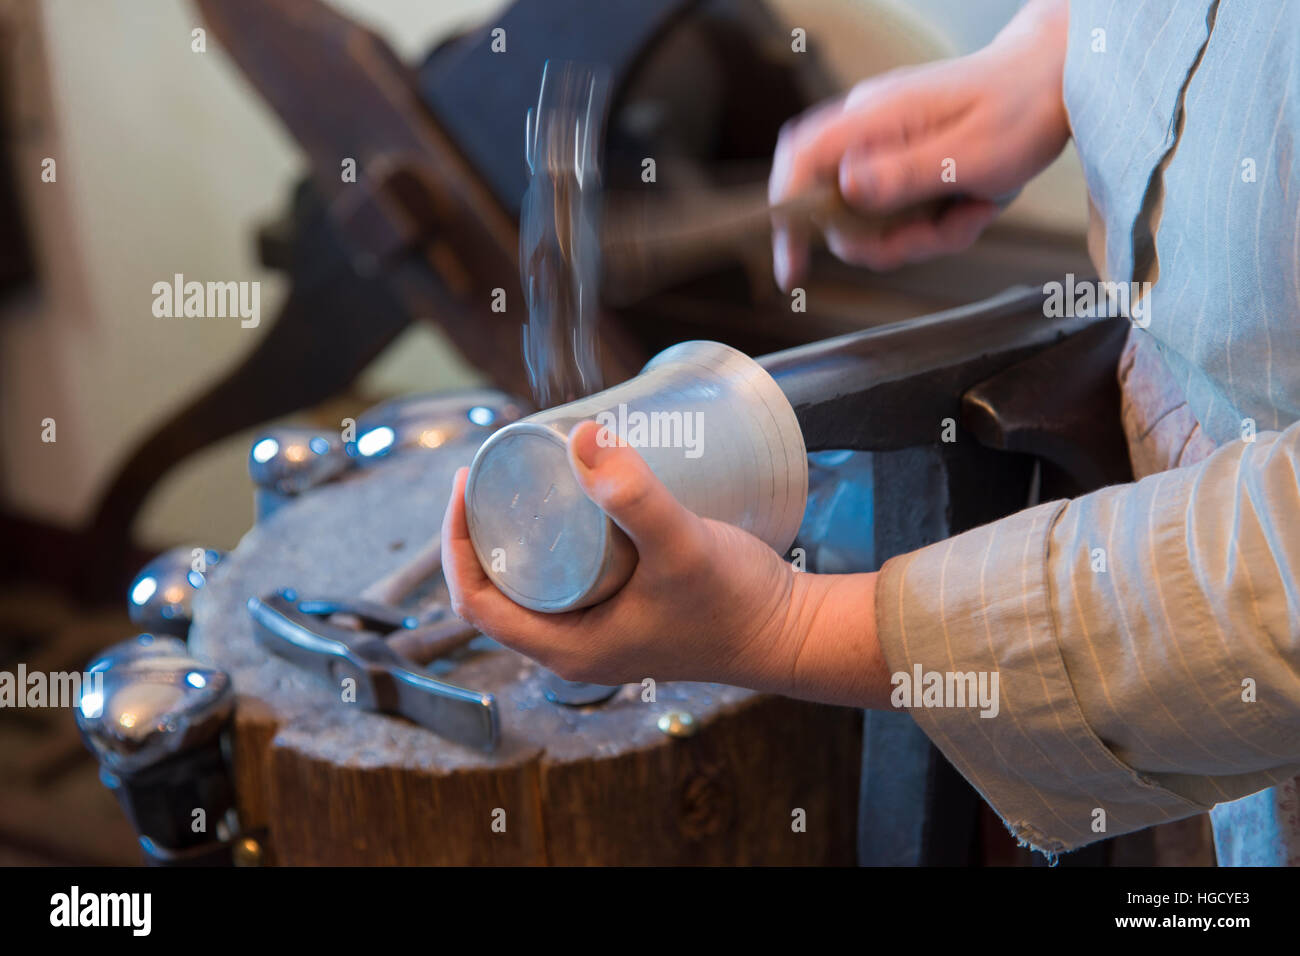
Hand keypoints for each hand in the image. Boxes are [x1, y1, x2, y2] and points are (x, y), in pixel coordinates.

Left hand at [442, 420, 890, 705]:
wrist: (790, 632)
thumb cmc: (737, 604)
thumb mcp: (682, 546)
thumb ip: (636, 498)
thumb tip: (579, 436)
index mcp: (564, 650)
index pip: (474, 600)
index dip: (454, 541)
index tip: (466, 480)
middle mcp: (574, 647)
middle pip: (498, 586)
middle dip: (484, 527)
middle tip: (499, 466)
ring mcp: (600, 631)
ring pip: (533, 581)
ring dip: (520, 532)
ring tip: (528, 474)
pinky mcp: (626, 611)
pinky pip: (569, 577)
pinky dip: (557, 540)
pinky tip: (571, 500)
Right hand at [770, 0, 1070, 287]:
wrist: (1051, 84)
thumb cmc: (1020, 110)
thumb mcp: (970, 154)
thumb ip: (906, 174)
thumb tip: (845, 190)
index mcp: (876, 117)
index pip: (801, 160)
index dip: (787, 215)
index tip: (793, 267)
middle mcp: (867, 129)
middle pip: (835, 211)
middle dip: (885, 241)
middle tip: (939, 235)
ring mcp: (881, 148)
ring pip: (870, 223)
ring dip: (919, 236)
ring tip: (970, 212)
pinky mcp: (898, 165)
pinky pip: (896, 217)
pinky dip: (933, 226)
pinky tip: (969, 205)